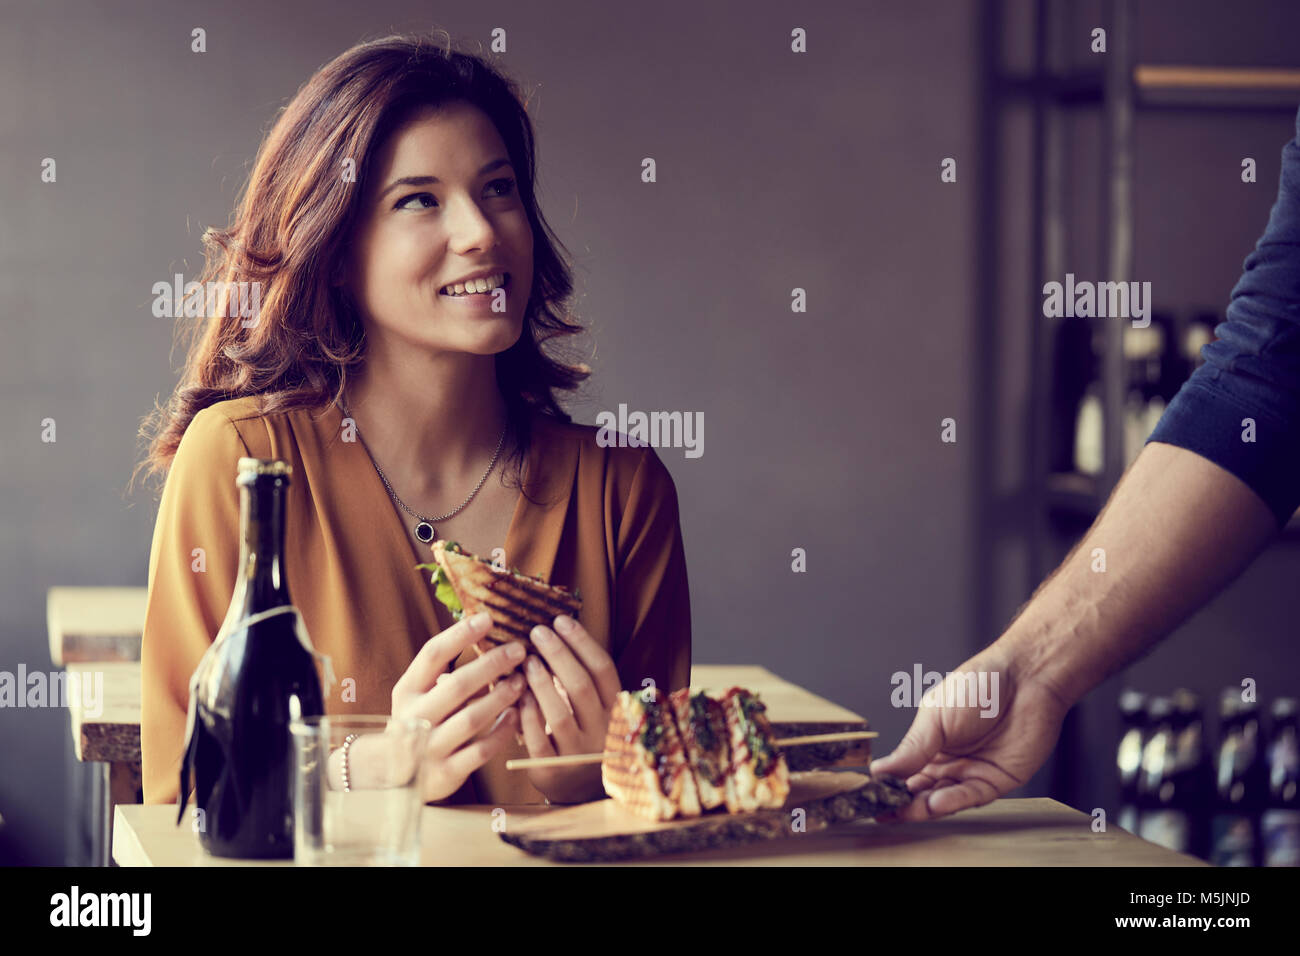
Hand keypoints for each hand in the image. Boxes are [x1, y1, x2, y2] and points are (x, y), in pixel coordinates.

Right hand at [388, 611, 527, 802]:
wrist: (393, 775)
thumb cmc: (418, 722)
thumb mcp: (420, 695)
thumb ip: (445, 673)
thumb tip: (487, 640)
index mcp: (407, 691)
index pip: (432, 654)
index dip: (460, 634)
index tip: (488, 618)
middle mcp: (415, 718)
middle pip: (457, 685)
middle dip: (491, 665)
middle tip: (518, 650)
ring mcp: (429, 748)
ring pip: (472, 718)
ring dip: (501, 697)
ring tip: (521, 682)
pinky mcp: (446, 773)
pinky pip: (481, 750)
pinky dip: (502, 732)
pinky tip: (516, 716)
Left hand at [517, 615, 621, 803]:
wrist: (581, 790)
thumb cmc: (583, 734)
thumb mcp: (593, 707)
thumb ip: (580, 677)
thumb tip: (554, 629)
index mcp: (615, 710)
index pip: (603, 669)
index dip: (582, 642)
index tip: (561, 620)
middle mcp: (601, 731)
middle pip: (581, 687)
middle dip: (558, 655)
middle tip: (537, 632)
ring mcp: (577, 752)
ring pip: (559, 714)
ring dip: (540, 683)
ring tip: (525, 661)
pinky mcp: (552, 770)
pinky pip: (537, 740)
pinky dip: (526, 716)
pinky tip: (516, 696)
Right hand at [868, 642, 1073, 820]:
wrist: (1024, 679)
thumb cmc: (978, 686)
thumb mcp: (934, 717)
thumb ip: (911, 749)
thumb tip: (878, 770)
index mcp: (929, 742)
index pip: (904, 771)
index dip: (887, 785)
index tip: (869, 796)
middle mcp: (949, 761)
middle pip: (921, 790)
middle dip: (902, 802)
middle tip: (883, 810)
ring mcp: (972, 772)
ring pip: (943, 798)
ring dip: (924, 806)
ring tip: (905, 809)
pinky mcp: (997, 781)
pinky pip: (971, 796)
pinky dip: (952, 801)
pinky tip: (935, 802)